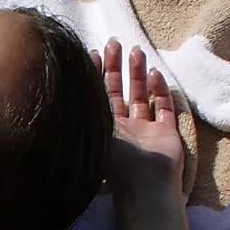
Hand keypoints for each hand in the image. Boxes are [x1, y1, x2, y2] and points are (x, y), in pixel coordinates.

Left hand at [102, 39, 202, 201]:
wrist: (147, 186)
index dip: (94, 75)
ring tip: (136, 50)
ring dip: (137, 74)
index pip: (96, 98)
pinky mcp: (165, 133)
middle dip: (115, 68)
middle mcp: (122, 130)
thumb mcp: (97, 133)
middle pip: (118, 93)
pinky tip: (155, 73)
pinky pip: (164, 107)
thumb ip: (86, 111)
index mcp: (103, 132)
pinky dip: (160, 91)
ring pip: (141, 96)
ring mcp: (145, 131)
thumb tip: (64, 86)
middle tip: (114, 43)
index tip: (92, 52)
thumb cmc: (118, 163)